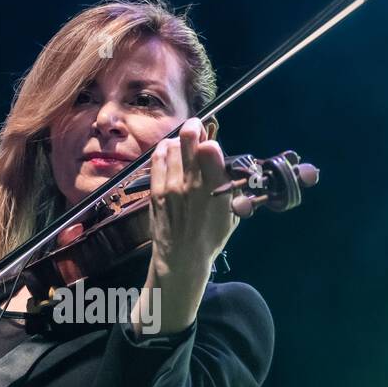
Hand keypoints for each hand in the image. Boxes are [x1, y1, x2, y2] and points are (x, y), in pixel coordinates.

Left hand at [147, 117, 239, 281]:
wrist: (181, 258)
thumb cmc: (211, 237)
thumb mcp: (232, 212)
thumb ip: (231, 185)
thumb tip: (225, 163)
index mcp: (215, 189)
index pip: (210, 148)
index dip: (210, 139)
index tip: (211, 143)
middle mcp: (191, 183)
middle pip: (188, 138)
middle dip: (194, 128)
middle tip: (197, 129)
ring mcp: (170, 185)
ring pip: (172, 145)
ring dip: (180, 141)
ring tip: (184, 146)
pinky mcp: (155, 190)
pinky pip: (157, 159)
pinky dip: (164, 150)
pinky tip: (170, 151)